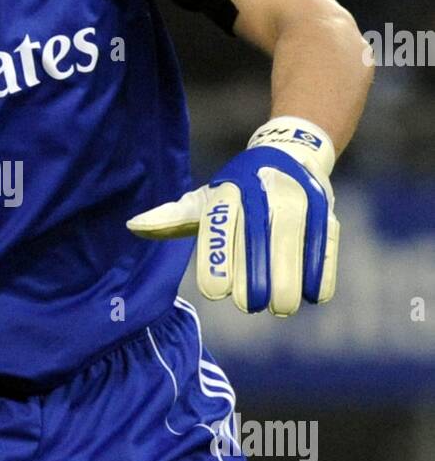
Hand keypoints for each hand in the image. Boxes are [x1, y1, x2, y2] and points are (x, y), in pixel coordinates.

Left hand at [126, 117, 338, 315]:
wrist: (290, 152)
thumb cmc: (238, 189)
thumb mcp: (204, 199)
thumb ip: (173, 218)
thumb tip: (134, 227)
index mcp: (229, 189)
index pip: (221, 222)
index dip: (219, 257)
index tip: (216, 293)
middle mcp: (263, 189)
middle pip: (261, 231)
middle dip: (257, 271)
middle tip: (251, 306)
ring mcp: (299, 196)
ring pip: (295, 235)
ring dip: (290, 273)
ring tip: (282, 307)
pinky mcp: (326, 208)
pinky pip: (325, 239)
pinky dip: (321, 268)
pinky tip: (313, 295)